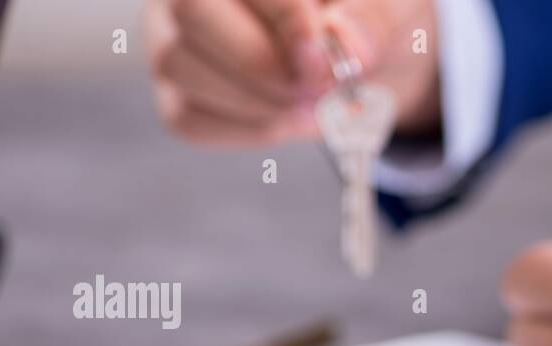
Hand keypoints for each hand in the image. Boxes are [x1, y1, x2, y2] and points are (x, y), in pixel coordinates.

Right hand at [145, 0, 438, 145]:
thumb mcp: (384, 8)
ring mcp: (167, 37)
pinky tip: (288, 115)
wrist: (352, 55)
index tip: (323, 58)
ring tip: (315, 102)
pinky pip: (192, 120)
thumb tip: (346, 46)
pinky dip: (251, 128)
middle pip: (191, 15)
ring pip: (185, 71)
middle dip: (266, 66)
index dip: (286, 22)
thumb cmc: (360, 16)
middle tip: (321, 87)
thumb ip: (369, 19)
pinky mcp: (173, 94)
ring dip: (264, 103)